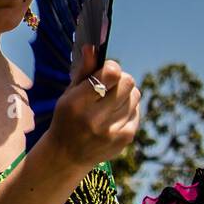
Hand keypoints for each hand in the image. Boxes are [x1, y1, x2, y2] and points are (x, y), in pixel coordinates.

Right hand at [42, 44, 140, 173]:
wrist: (67, 155)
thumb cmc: (66, 119)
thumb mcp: (67, 95)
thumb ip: (83, 72)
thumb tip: (92, 47)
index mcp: (76, 103)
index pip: (110, 74)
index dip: (111, 67)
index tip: (105, 70)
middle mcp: (95, 118)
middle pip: (128, 82)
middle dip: (121, 79)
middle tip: (110, 84)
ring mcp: (112, 130)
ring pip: (135, 95)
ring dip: (125, 94)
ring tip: (110, 101)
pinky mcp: (125, 138)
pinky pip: (137, 110)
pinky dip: (128, 108)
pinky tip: (114, 115)